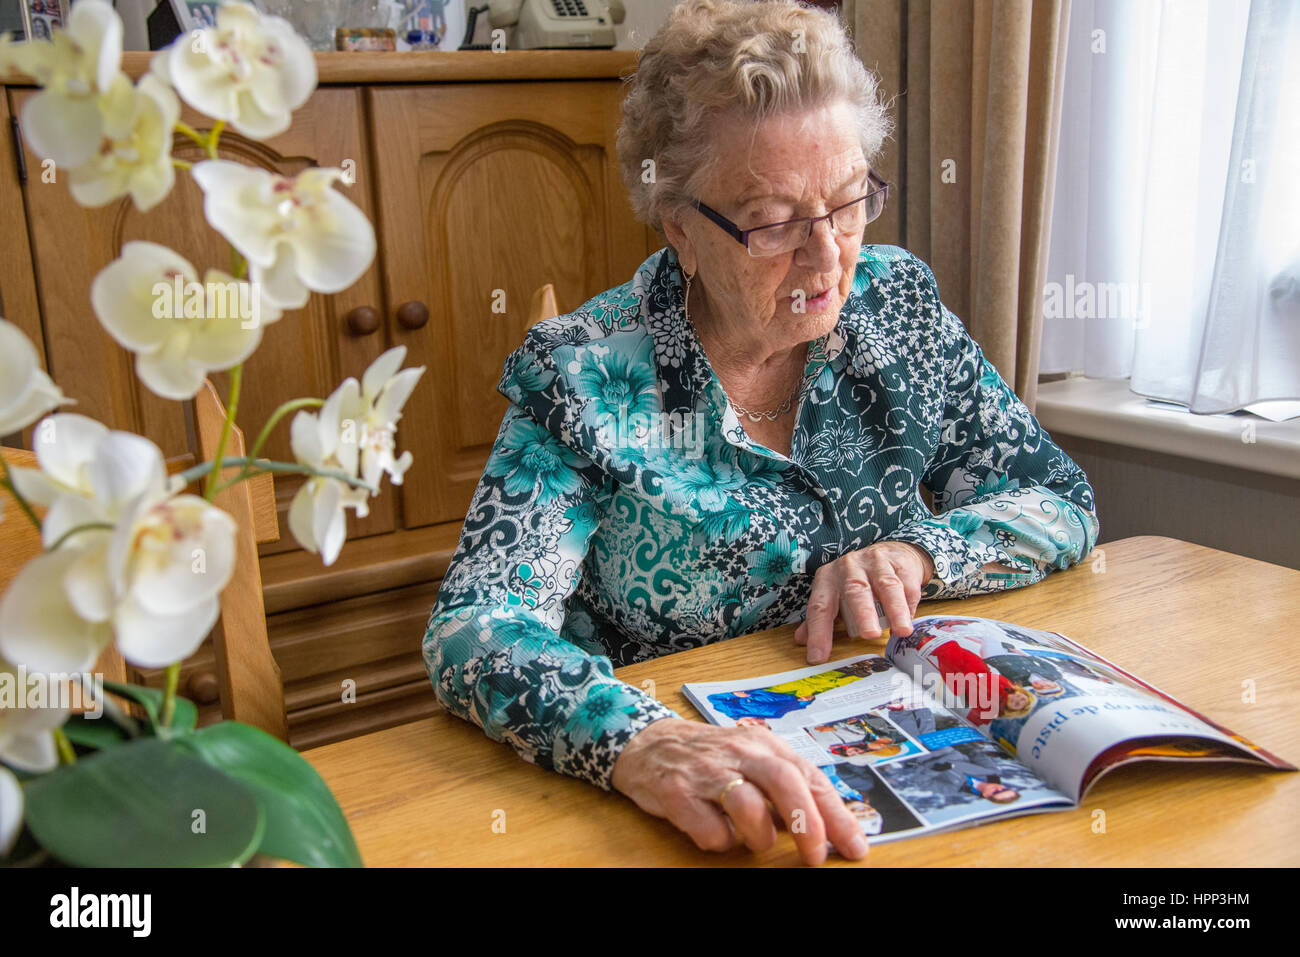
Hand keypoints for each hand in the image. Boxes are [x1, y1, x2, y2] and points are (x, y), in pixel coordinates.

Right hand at [610, 717, 869, 865]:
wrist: (649, 743)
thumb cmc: (711, 757)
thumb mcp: (753, 759)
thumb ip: (787, 786)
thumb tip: (829, 824)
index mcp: (765, 745)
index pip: (810, 777)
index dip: (836, 815)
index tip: (855, 847)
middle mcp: (739, 752)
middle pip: (784, 782)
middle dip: (807, 824)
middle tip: (816, 856)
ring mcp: (707, 771)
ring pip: (747, 806)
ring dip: (758, 835)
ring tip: (754, 840)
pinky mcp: (677, 792)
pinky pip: (709, 828)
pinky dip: (719, 841)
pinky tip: (715, 831)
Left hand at [794, 541, 934, 664]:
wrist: (889, 553)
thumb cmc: (857, 581)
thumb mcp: (835, 596)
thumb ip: (820, 618)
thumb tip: (801, 641)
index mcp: (828, 579)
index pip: (820, 606)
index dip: (818, 632)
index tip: (818, 657)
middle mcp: (849, 568)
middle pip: (855, 591)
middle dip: (863, 614)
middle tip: (869, 635)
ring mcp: (876, 563)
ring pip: (886, 586)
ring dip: (894, 609)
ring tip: (901, 630)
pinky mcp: (900, 564)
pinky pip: (906, 584)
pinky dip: (909, 604)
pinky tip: (910, 620)